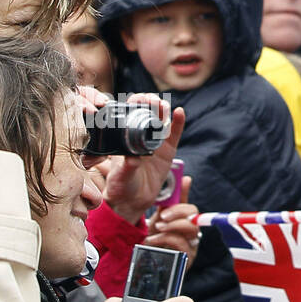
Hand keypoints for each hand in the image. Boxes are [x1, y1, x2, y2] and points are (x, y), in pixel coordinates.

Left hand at [92, 91, 185, 225]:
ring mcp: (156, 143)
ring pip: (162, 120)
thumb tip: (134, 158)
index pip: (131, 113)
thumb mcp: (121, 176)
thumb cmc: (121, 187)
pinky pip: (174, 135)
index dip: (136, 103)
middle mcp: (141, 137)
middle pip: (148, 112)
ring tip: (164, 105)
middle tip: (153, 101)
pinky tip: (179, 112)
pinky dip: (178, 123)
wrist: (133, 201)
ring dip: (163, 109)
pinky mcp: (168, 152)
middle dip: (151, 103)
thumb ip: (127, 166)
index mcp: (126, 138)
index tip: (140, 100)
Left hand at [144, 176, 198, 268]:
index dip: (181, 206)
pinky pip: (182, 245)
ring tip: (157, 228)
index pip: (192, 210)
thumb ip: (172, 201)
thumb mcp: (161, 218)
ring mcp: (192, 248)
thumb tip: (186, 178)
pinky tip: (151, 240)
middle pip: (195, 220)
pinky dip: (165, 239)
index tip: (165, 208)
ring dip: (172, 227)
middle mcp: (193, 235)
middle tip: (162, 217)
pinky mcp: (188, 259)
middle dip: (178, 215)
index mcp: (187, 223)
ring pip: (191, 231)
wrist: (147, 264)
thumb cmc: (156, 240)